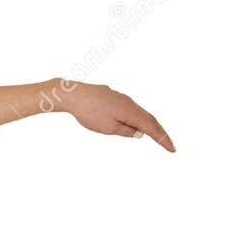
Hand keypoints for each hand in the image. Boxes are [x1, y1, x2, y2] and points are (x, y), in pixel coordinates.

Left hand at [56, 79, 174, 151]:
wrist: (73, 95)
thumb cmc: (89, 112)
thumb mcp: (108, 128)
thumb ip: (126, 131)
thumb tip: (139, 132)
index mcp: (131, 112)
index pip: (152, 128)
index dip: (163, 139)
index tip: (172, 149)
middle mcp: (129, 103)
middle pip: (149, 119)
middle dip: (159, 132)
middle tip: (168, 145)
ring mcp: (121, 98)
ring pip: (138, 113)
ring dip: (147, 125)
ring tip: (154, 136)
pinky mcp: (112, 96)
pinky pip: (128, 109)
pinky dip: (135, 118)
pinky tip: (133, 123)